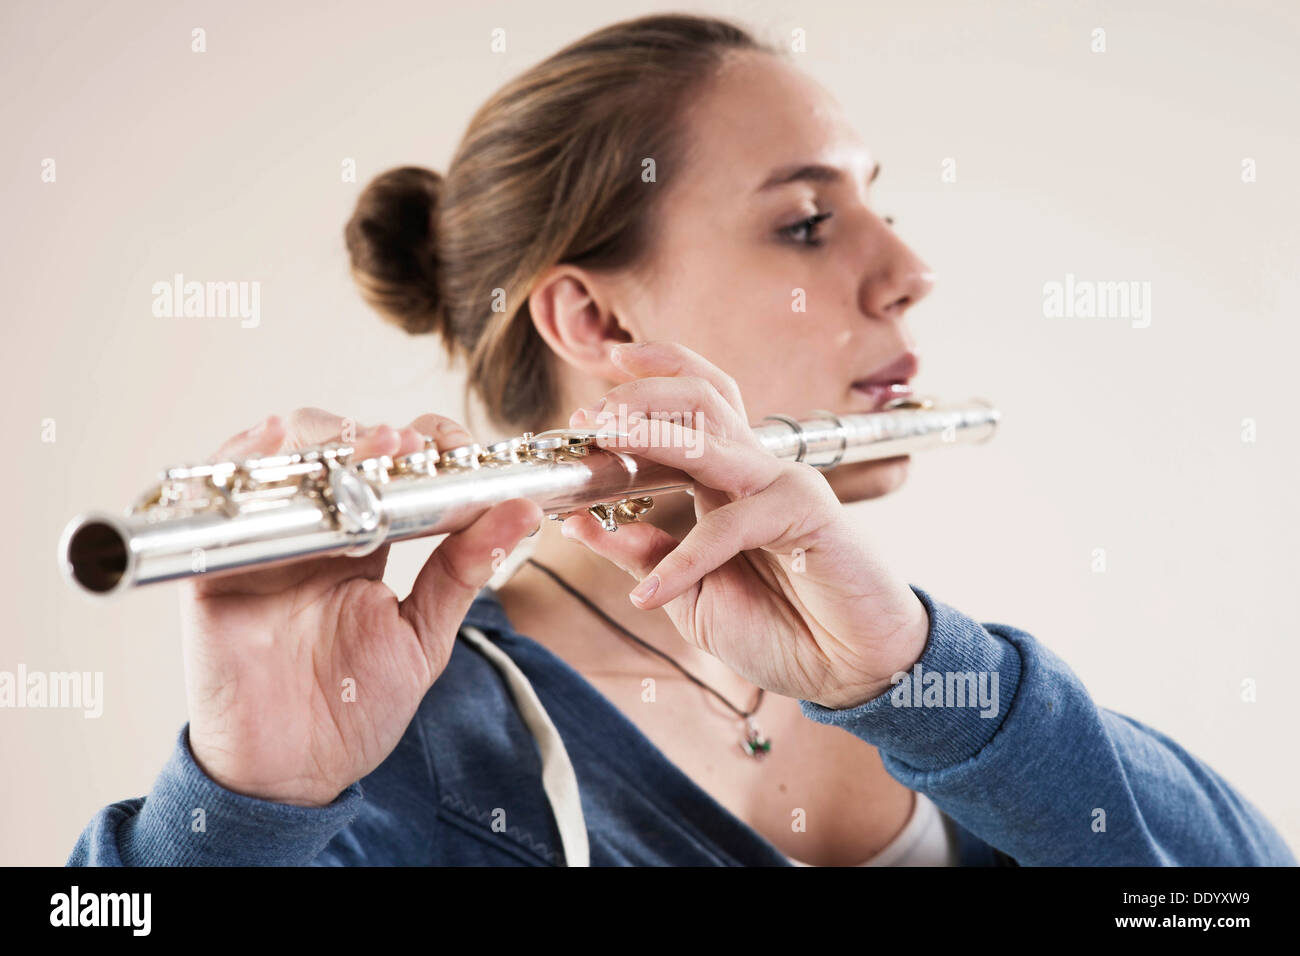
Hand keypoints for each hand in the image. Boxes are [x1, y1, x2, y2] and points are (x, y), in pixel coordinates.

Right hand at [181, 409, 541, 805]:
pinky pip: (219, 499)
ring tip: (373, 447)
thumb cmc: (354, 709)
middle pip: (335, 450)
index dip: (424, 447)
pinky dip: (241, 459)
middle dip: (375, 435)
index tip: (461, 450)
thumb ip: (464, 571)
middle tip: (415, 447)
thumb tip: (522, 511)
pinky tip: (275, 439)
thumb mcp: (423, 636)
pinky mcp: (216, 564)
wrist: (292, 773)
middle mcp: (312, 532)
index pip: (391, 470)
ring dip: (328, 438)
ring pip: (283, 458)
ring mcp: (264, 543)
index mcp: (363, 542)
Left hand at [563, 342, 928, 709]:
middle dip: (640, 395)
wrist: (848, 670)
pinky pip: (730, 525)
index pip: (690, 405)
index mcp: (724, 480)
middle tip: (588, 416)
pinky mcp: (808, 514)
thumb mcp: (689, 594)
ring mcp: (783, 485)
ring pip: (712, 439)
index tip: (596, 378)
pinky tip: (651, 593)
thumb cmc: (780, 628)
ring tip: (604, 438)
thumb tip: (576, 522)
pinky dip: (684, 558)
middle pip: (700, 397)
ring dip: (651, 434)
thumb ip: (642, 554)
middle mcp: (753, 472)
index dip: (646, 381)